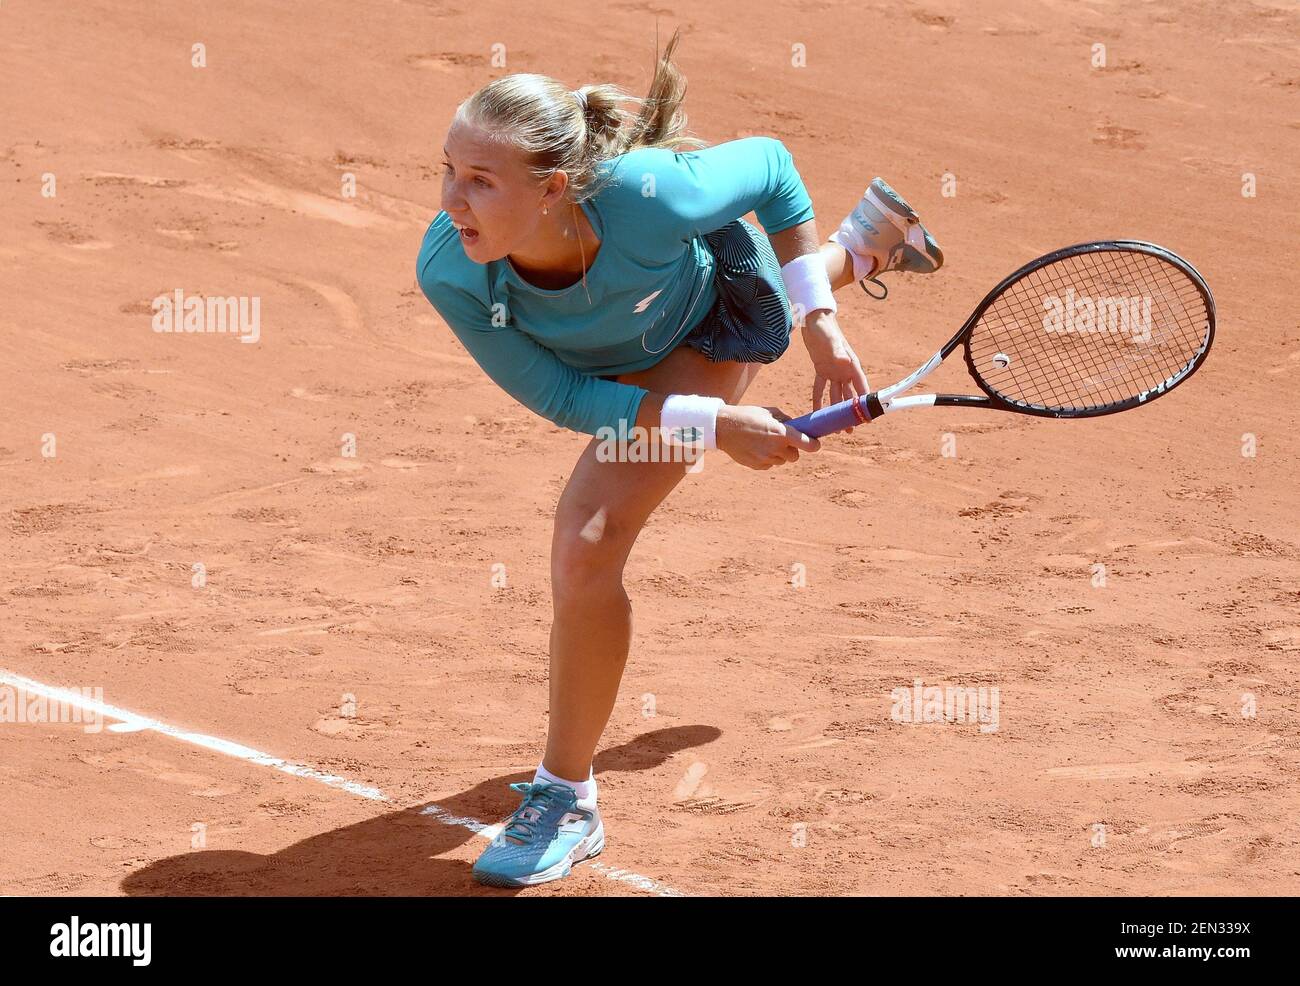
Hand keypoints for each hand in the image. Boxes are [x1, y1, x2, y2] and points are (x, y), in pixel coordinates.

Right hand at [715, 404, 819, 469]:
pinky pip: (769, 465)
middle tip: (784, 441)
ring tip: (765, 442)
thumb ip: (786, 420)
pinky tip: (756, 448)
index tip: (815, 443)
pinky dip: (767, 458)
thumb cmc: (747, 416)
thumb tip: (798, 427)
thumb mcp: (769, 412)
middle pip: (795, 456)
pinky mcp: (757, 466)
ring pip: (781, 461)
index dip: (814, 445)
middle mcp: (775, 448)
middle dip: (792, 449)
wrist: (723, 427)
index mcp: (781, 433)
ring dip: (779, 454)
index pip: (808, 445)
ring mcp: (766, 459)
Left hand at [801, 310, 870, 431]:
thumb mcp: (831, 341)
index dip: (864, 401)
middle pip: (850, 394)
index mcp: (851, 365)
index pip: (861, 386)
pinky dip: (818, 399)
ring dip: (835, 409)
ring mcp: (834, 370)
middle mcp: (845, 370)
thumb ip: (838, 352)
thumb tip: (845, 361)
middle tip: (850, 428)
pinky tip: (816, 411)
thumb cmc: (825, 328)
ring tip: (836, 425)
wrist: (814, 319)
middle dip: (850, 411)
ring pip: (836, 394)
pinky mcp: (821, 369)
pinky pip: (820, 387)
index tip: (868, 416)